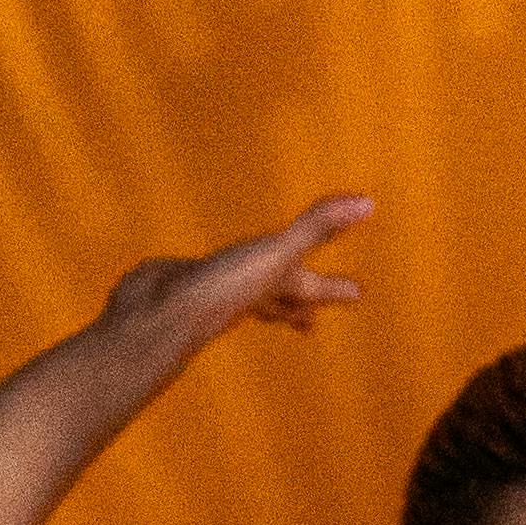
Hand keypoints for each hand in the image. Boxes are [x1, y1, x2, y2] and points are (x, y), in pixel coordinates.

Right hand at [102, 193, 374, 353]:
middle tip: (311, 319)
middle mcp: (246, 297)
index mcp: (273, 291)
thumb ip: (317, 228)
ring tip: (257, 298)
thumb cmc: (221, 291)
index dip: (334, 289)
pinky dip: (204, 279)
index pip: (313, 289)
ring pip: (242, 297)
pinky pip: (200, 280)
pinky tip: (196, 277)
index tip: (357, 293)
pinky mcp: (182, 282)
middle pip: (279, 304)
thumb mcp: (276, 255)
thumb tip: (367, 205)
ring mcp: (213, 293)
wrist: (158, 317)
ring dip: (254, 298)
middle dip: (296, 307)